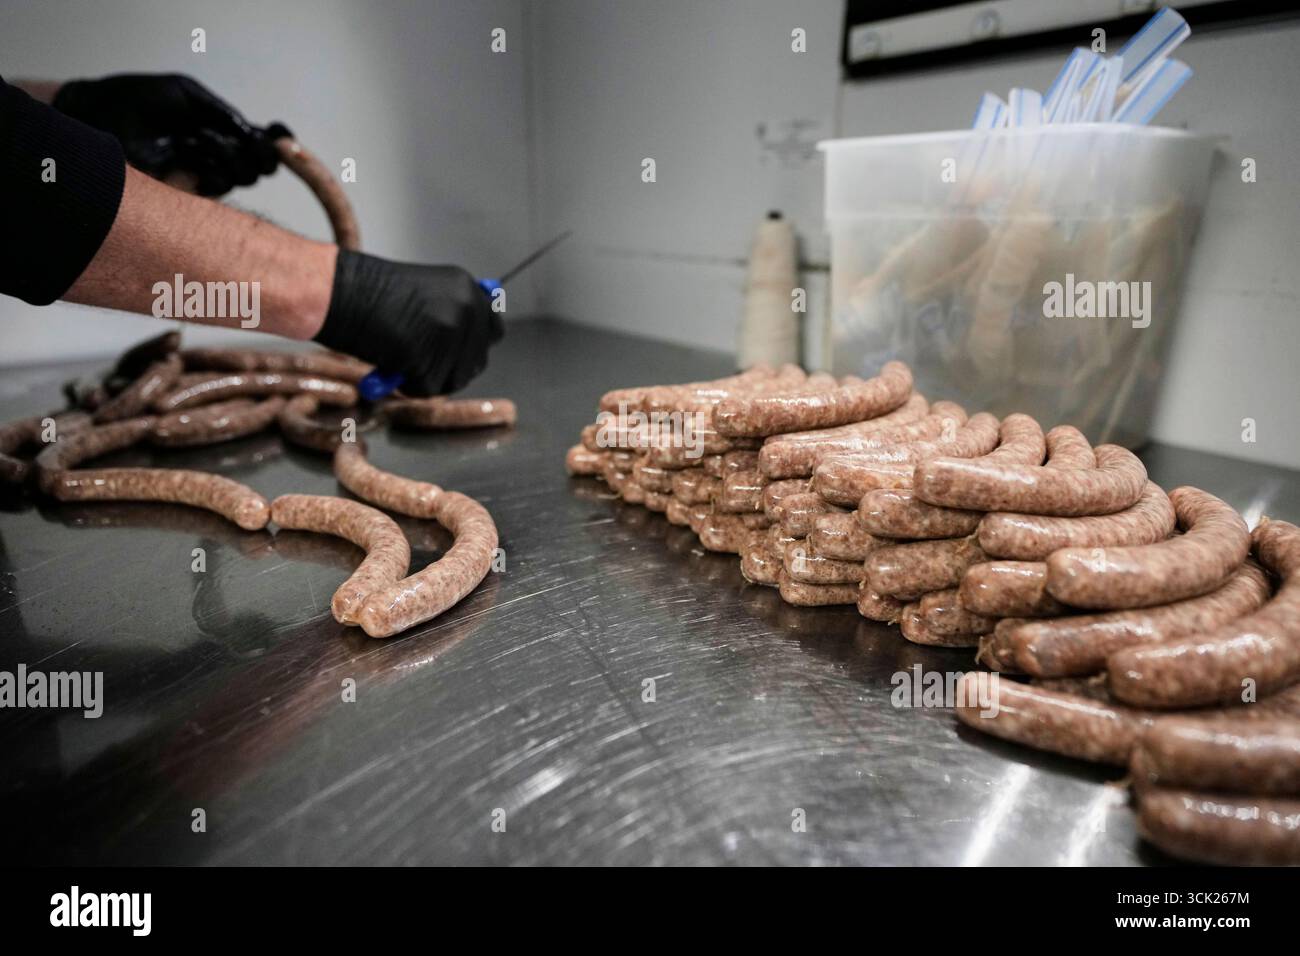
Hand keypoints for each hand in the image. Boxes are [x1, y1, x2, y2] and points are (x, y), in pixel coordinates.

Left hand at [52, 73, 288, 195]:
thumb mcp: (185, 93)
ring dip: (229, 156)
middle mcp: (216, 156)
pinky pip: (218, 188)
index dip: (274, 144)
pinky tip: (193, 154)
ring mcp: (203, 175)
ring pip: (242, 177)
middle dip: (257, 154)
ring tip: (200, 138)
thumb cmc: (137, 99)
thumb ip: (221, 112)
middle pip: (258, 166)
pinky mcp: (186, 192)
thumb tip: (253, 132)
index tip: (281, 138)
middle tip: (243, 140)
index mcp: (220, 131)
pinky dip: (214, 172)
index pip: (260, 144)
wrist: (98, 117)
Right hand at [315, 251, 504, 396]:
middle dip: (452, 367)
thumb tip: (473, 342)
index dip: (472, 346)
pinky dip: (409, 385)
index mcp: (468, 288)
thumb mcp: (428, 293)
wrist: (340, 292)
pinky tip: (392, 363)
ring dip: (430, 377)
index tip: (455, 351)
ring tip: (402, 355)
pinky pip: (428, 390)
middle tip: (421, 359)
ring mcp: (451, 335)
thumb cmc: (372, 293)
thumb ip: (453, 313)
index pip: (493, 330)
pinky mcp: (431, 358)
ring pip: (455, 380)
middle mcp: (467, 309)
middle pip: (477, 360)